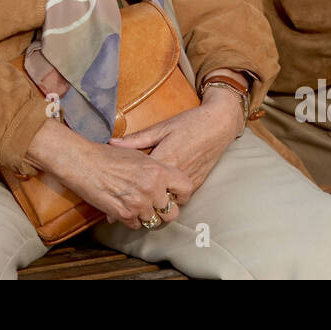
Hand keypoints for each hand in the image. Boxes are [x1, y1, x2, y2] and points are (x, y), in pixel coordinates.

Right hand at [26, 119, 192, 228]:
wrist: (82, 162)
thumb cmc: (108, 155)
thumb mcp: (137, 154)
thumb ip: (156, 168)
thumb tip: (167, 178)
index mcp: (158, 170)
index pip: (186, 188)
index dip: (181, 194)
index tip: (174, 194)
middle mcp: (151, 188)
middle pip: (172, 213)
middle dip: (165, 211)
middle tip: (156, 204)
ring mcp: (138, 203)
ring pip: (154, 221)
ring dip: (147, 215)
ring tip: (137, 203)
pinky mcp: (124, 214)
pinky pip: (137, 225)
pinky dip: (133, 219)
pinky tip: (125, 207)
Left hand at [109, 89, 243, 194]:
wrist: (219, 124)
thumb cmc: (189, 122)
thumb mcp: (161, 128)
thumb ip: (136, 139)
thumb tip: (111, 142)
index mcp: (165, 159)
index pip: (140, 182)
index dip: (124, 192)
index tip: (111, 202)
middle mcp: (177, 174)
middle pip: (153, 198)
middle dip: (138, 203)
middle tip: (123, 206)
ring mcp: (189, 181)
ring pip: (167, 203)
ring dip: (153, 204)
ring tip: (139, 201)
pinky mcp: (197, 184)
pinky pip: (179, 199)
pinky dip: (167, 199)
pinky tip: (157, 195)